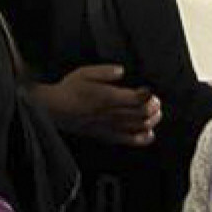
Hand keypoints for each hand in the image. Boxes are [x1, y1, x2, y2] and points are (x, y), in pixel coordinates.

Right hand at [30, 65, 160, 146]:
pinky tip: (149, 134)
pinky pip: (129, 140)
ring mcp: (111, 126)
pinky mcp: (108, 135)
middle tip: (156, 101)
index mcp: (107, 96)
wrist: (54, 109)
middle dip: (153, 107)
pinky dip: (143, 138)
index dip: (147, 95)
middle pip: (142, 113)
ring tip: (156, 114)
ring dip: (152, 120)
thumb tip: (121, 71)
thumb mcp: (84, 72)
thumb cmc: (69, 89)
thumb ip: (104, 71)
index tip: (149, 89)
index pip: (136, 98)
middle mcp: (112, 113)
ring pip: (139, 126)